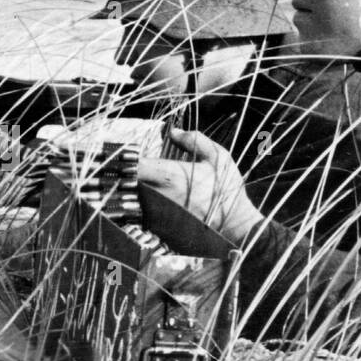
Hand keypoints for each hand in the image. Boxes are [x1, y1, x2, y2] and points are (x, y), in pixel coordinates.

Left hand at [137, 129, 264, 241]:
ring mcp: (155, 215)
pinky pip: (140, 215)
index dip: (126, 158)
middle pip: (126, 182)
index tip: (130, 155)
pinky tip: (158, 203)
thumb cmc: (226, 191)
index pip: (131, 165)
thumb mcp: (217, 158)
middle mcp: (156, 196)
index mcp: (167, 176)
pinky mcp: (157, 229)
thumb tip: (173, 131)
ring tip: (150, 186)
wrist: (234, 227)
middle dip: (127, 175)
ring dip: (134, 191)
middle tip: (135, 169)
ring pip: (131, 199)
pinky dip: (142, 207)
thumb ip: (193, 140)